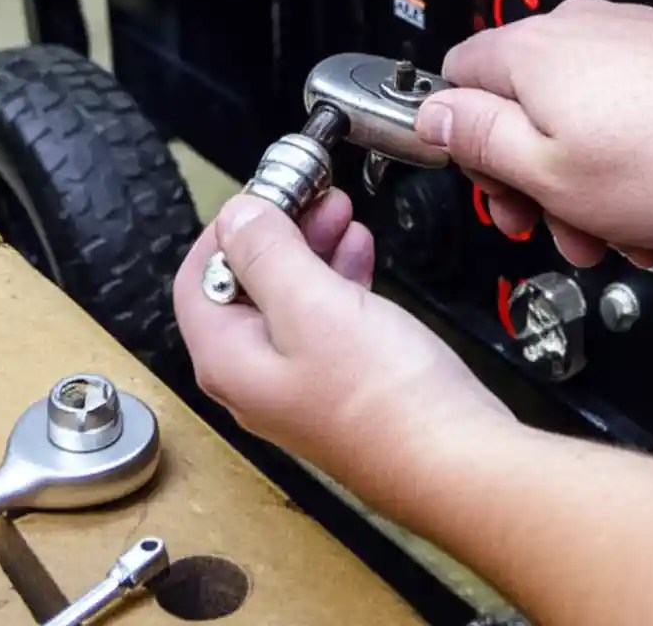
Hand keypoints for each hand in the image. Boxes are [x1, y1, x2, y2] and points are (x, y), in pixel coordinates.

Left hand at [173, 190, 515, 503]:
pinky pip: (326, 321)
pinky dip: (338, 280)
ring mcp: (300, 384)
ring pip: (289, 300)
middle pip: (243, 287)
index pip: (198, 279)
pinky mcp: (343, 385)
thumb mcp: (312, 304)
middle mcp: (255, 378)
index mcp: (228, 361)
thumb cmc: (384, 400)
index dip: (226, 229)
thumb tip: (236, 217)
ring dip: (311, 249)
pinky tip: (361, 254)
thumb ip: (266, 253)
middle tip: (309, 193)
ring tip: (340, 212)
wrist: (454, 459)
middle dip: (276, 232)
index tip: (264, 192)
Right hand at [415, 0, 652, 269]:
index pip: (455, 86)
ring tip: (634, 240)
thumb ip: (477, 142)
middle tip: (566, 234)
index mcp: (527, 57)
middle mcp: (575, 37)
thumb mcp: (548, 173)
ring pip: (585, 133)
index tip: (498, 194)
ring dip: (599, 197)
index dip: (468, 152)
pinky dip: (644, 178)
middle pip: (525, 119)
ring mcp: (629, 46)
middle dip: (544, 191)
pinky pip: (636, 129)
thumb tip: (433, 118)